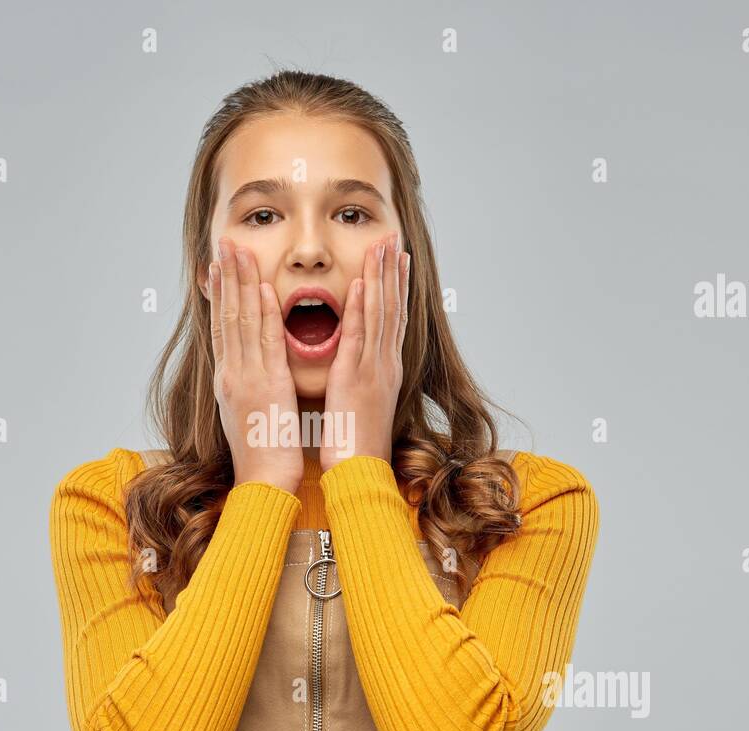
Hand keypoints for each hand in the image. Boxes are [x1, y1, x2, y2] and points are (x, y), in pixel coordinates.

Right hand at [208, 236, 303, 495]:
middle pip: (226, 316)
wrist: (263, 483)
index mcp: (228, 380)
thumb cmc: (263, 455)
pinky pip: (263, 342)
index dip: (221, 294)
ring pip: (241, 321)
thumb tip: (255, 372)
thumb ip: (252, 387)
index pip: (222, 327)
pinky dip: (261, 314)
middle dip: (226, 277)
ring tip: (239, 251)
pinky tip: (262, 289)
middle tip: (225, 243)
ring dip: (241, 283)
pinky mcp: (264, 386)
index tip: (219, 267)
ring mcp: (244, 378)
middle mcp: (231, 374)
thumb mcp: (252, 413)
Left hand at [319, 231, 408, 471]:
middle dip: (393, 272)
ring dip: (382, 278)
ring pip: (381, 315)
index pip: (392, 320)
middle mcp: (385, 365)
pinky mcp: (358, 379)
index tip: (396, 260)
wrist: (360, 473)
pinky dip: (363, 309)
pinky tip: (363, 283)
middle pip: (393, 309)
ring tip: (383, 246)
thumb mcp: (359, 405)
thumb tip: (353, 368)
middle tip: (394, 239)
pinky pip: (360, 337)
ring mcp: (374, 370)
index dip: (394, 288)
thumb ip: (358, 380)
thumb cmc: (355, 447)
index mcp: (384, 370)